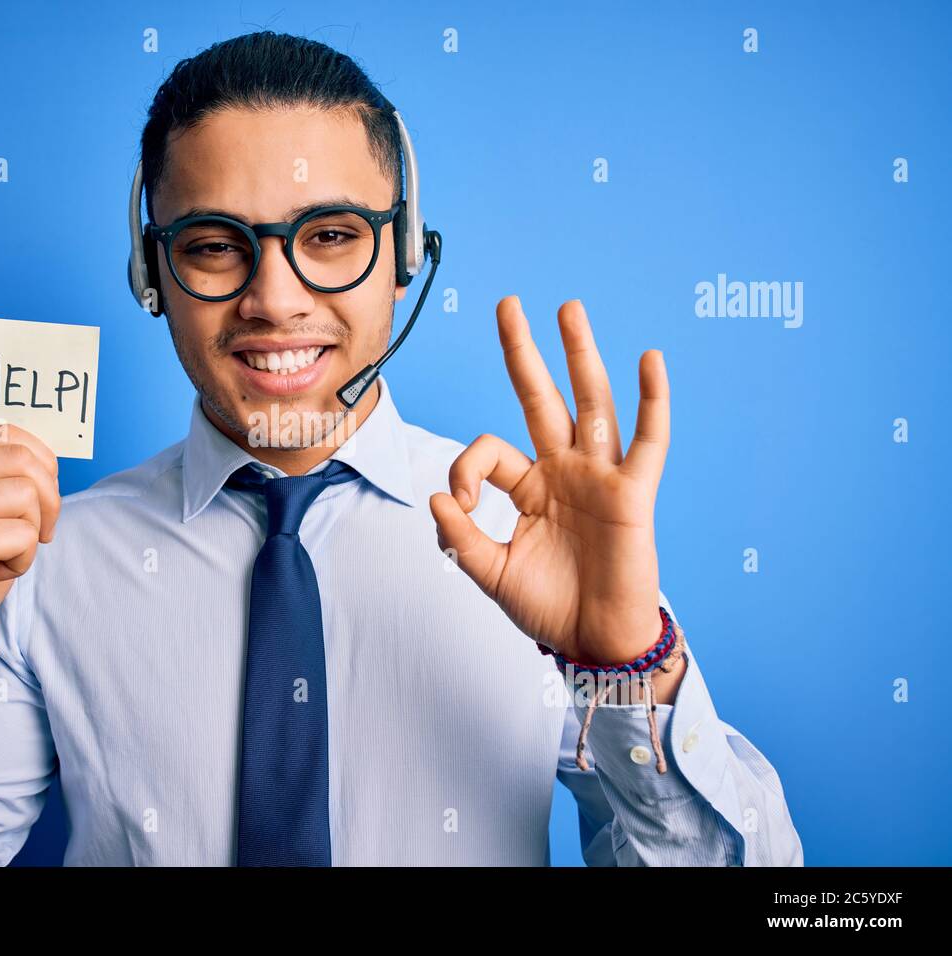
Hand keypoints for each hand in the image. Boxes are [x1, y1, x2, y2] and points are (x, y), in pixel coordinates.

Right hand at [0, 423, 60, 671]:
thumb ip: (4, 479)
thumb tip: (47, 456)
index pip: (8, 434)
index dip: (42, 466)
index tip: (38, 502)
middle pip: (23, 461)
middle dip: (48, 500)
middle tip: (37, 535)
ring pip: (27, 496)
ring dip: (31, 535)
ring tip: (1, 556)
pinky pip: (22, 535)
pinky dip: (22, 560)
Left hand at [429, 295, 669, 665]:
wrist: (594, 643)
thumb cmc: (548, 607)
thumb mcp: (489, 572)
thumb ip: (459, 536)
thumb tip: (437, 496)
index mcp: (529, 487)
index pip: (489, 449)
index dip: (465, 468)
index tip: (459, 505)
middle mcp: (564, 472)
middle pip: (542, 398)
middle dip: (524, 352)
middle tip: (508, 305)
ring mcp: (600, 478)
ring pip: (591, 405)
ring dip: (581, 356)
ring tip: (569, 309)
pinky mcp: (633, 495)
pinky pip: (649, 443)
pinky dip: (653, 402)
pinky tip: (650, 360)